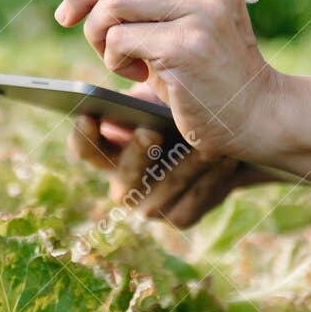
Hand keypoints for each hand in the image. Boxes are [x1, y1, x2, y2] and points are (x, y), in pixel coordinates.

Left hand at [54, 0, 280, 158]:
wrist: (252, 112)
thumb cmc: (201, 63)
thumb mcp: (170, 16)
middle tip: (68, 17)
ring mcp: (204, 12)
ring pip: (114, 0)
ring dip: (97, 31)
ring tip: (115, 53)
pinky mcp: (188, 47)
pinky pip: (120, 38)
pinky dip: (113, 58)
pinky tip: (137, 73)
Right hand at [68, 84, 278, 227]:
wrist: (226, 146)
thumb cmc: (184, 115)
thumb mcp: (162, 101)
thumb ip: (145, 100)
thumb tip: (132, 95)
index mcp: (110, 154)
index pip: (86, 148)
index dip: (83, 135)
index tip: (88, 115)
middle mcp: (124, 184)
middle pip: (125, 174)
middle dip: (137, 152)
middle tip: (149, 131)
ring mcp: (151, 206)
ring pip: (165, 187)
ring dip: (187, 163)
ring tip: (204, 142)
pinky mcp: (180, 216)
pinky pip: (194, 200)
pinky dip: (212, 178)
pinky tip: (227, 158)